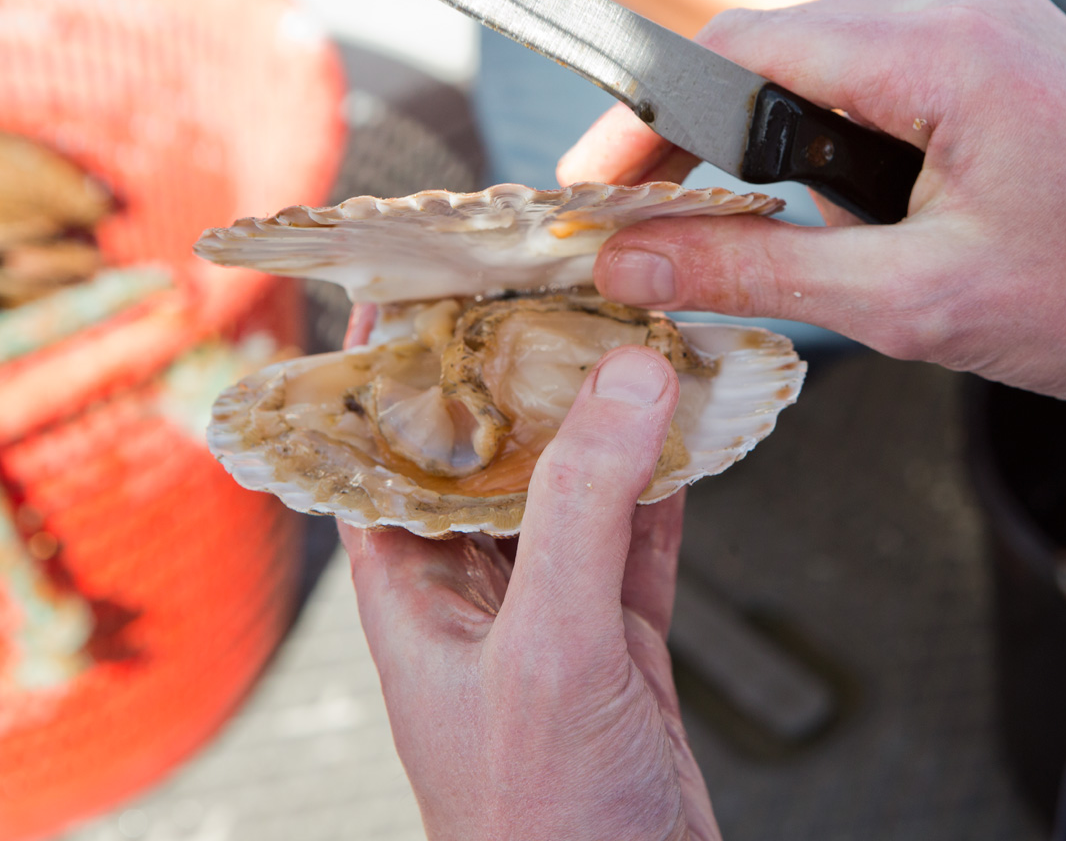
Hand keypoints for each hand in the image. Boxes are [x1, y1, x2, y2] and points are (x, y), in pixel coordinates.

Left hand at [338, 306, 718, 840]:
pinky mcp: (621, 640)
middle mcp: (474, 593)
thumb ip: (581, 507)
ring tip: (632, 338)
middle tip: (554, 288)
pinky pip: (640, 536)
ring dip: (602, 419)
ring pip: (572, 488)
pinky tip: (685, 430)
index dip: (390, 366)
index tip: (418, 279)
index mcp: (411, 594)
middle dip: (516, 373)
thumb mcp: (548, 647)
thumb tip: (624, 380)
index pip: (380, 451)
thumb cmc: (540, 825)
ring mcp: (552, 614)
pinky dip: (666, 482)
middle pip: (486, 454)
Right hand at [560, 0, 1065, 403]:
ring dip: (802, 151)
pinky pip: (887, 69)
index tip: (596, 194)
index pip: (738, 53)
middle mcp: (963, 3)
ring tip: (860, 248)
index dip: (648, 125)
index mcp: (939, 48)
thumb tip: (630, 260)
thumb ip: (758, 269)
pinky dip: (856, 140)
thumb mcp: (913, 304)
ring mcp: (991, 15)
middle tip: (683, 237)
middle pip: (776, 49)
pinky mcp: (1009, 43)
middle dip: (718, 145)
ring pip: (827, 61)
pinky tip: (897, 216)